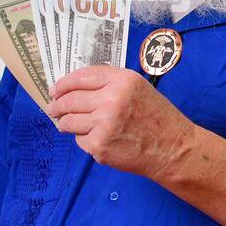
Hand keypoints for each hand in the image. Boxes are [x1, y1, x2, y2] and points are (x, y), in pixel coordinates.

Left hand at [45, 66, 196, 178]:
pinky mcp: (100, 146)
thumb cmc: (156, 117)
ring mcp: (104, 124)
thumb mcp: (137, 88)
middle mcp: (111, 99)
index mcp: (122, 80)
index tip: (55, 89)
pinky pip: (80, 140)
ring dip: (64, 122)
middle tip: (52, 108)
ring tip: (64, 123)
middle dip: (57, 105)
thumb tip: (74, 88)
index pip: (81, 77)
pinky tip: (96, 139)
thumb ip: (109, 83)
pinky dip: (84, 139)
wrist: (173, 148)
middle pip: (70, 99)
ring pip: (69, 121)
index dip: (63, 83)